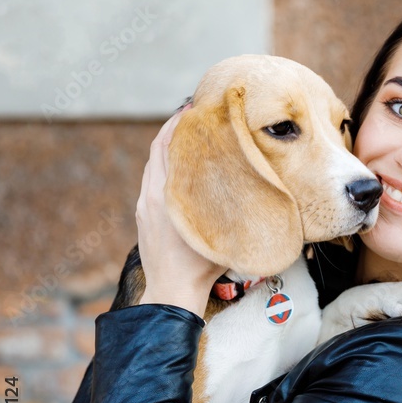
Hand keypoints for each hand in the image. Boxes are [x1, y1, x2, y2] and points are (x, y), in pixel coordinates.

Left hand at [136, 105, 225, 317]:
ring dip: (169, 149)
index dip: (178, 125)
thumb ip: (233, 209)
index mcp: (166, 195)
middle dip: (174, 131)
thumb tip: (256, 188)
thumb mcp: (221, 233)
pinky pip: (153, 183)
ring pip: (154, 167)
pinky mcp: (144, 217)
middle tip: (195, 116)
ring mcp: (144, 207)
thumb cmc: (201, 267)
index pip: (166, 147)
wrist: (172, 294)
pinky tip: (182, 171)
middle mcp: (151, 196)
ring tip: (191, 139)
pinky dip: (165, 168)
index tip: (194, 109)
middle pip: (157, 151)